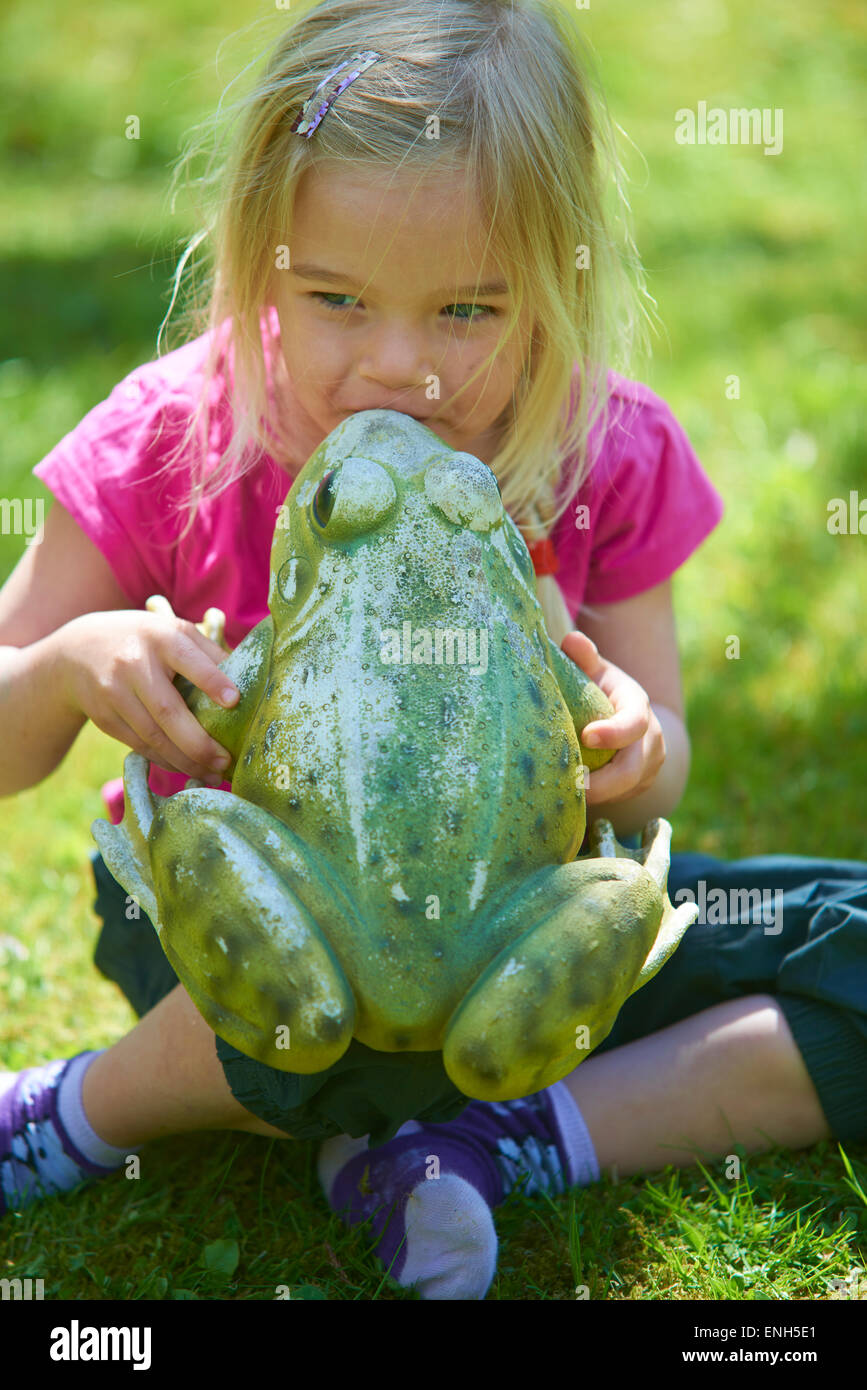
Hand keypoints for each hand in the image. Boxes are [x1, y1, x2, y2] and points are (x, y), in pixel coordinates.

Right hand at [56, 609, 239, 782]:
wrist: (77, 652)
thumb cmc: (143, 641)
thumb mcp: (170, 631)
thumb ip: (206, 651)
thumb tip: (247, 679)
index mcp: (159, 637)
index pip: (187, 659)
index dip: (212, 680)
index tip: (235, 701)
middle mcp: (133, 665)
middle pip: (167, 710)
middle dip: (199, 743)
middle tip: (226, 762)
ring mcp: (114, 693)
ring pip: (153, 736)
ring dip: (185, 761)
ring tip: (212, 774)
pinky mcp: (104, 718)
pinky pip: (140, 745)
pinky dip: (165, 760)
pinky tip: (186, 768)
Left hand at [561, 630, 665, 805]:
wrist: (631, 717)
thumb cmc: (603, 691)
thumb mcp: (596, 672)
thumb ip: (584, 657)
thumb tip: (571, 640)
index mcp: (638, 707)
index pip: (634, 723)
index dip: (613, 732)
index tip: (586, 736)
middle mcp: (651, 740)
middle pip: (632, 770)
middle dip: (603, 782)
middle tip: (570, 784)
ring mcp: (649, 767)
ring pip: (627, 790)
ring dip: (598, 795)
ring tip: (565, 794)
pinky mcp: (640, 787)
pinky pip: (621, 799)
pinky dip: (599, 801)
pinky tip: (572, 799)